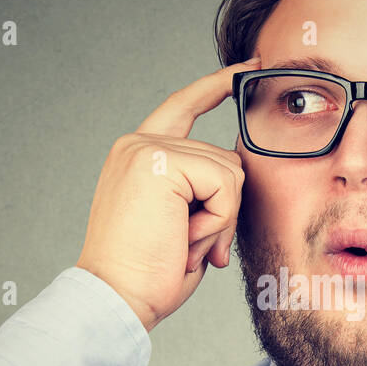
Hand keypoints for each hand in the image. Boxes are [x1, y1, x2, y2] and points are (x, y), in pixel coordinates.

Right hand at [76, 57, 259, 331]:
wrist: (117, 299)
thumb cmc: (148, 274)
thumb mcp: (183, 223)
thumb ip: (204, 190)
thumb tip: (239, 173)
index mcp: (138, 155)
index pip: (184, 105)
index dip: (216, 85)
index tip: (248, 66)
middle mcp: (138, 144)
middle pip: (226, 159)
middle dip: (224, 213)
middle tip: (190, 247)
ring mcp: (145, 148)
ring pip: (230, 172)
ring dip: (218, 220)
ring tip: (182, 245)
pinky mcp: (158, 160)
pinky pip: (224, 183)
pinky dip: (217, 220)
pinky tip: (185, 238)